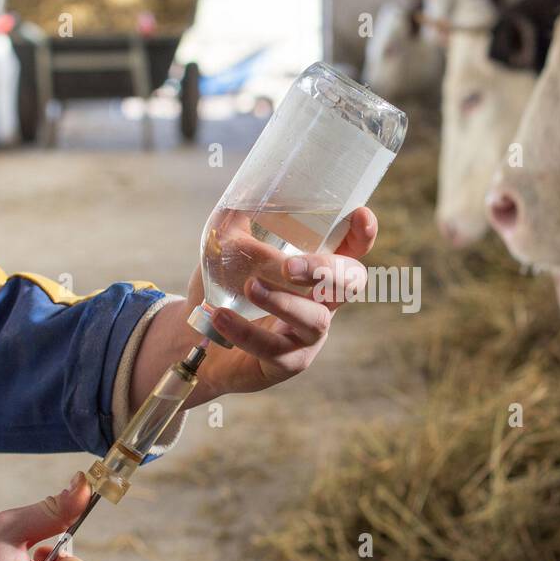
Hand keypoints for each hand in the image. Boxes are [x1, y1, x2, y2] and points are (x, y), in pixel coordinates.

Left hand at [131, 207, 378, 406]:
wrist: (196, 340)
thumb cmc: (221, 288)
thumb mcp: (223, 246)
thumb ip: (237, 221)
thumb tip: (249, 197)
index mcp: (315, 270)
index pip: (351, 250)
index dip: (363, 235)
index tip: (361, 215)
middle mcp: (322, 302)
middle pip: (350, 284)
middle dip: (327, 270)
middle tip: (289, 265)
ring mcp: (308, 335)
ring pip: (315, 320)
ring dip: (284, 302)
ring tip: (250, 287)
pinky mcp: (287, 363)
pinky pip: (274, 350)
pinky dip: (246, 331)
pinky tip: (221, 317)